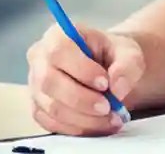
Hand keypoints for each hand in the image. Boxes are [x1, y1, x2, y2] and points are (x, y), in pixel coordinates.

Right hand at [25, 24, 145, 135]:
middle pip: (50, 82)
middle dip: (82, 100)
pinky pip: (52, 124)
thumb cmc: (113, 56)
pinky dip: (78, 128)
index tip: (105, 83)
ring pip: (52, 107)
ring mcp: (35, 85)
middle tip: (109, 107)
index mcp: (58, 35)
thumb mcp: (129, 53)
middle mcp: (40, 58)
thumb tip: (116, 88)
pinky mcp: (38, 108)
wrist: (108, 71)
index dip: (81, 69)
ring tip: (111, 118)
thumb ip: (127, 66)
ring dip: (84, 118)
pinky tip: (99, 125)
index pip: (60, 51)